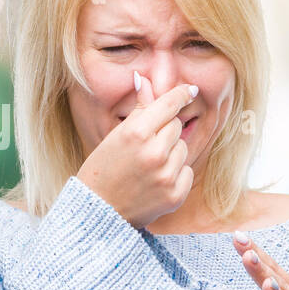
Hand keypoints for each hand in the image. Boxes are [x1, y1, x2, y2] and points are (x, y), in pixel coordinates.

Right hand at [76, 72, 197, 227]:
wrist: (99, 211)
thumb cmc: (104, 168)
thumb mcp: (116, 135)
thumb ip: (138, 109)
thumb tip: (144, 78)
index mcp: (136, 133)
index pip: (168, 105)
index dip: (180, 95)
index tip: (190, 90)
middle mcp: (154, 153)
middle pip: (176, 126)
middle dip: (165, 131)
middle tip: (145, 146)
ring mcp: (166, 176)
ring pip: (183, 149)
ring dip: (171, 153)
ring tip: (148, 166)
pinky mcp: (175, 195)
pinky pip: (187, 171)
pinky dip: (176, 174)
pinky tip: (155, 181)